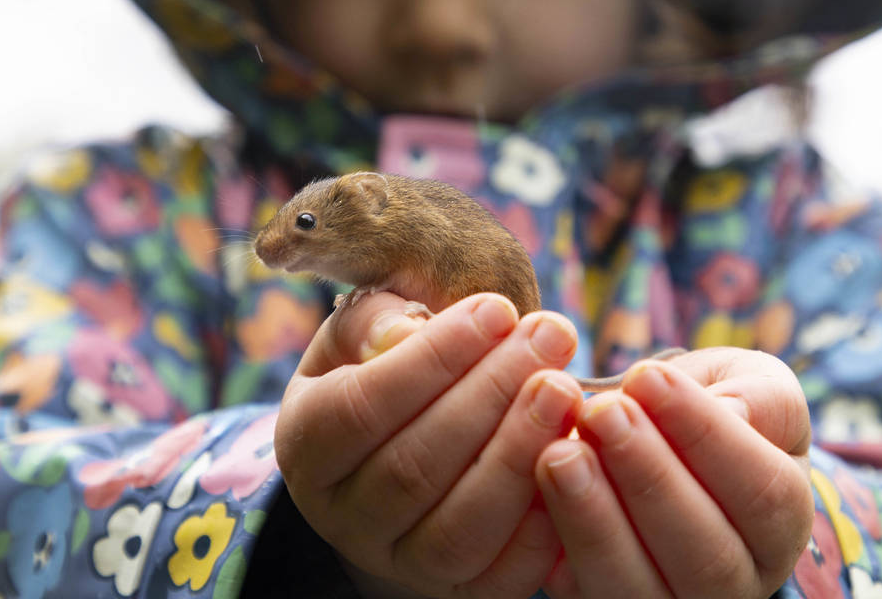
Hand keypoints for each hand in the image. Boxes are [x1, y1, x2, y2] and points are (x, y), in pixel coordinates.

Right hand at [274, 291, 585, 597]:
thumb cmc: (383, 370)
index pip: (361, 407)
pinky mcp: (456, 590)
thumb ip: (376, 321)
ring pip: (458, 529)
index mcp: (306, 445)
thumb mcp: (361, 334)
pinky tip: (574, 456)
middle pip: (414, 467)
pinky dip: (543, 524)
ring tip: (566, 388)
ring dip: (519, 454)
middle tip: (551, 336)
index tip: (497, 309)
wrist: (399, 447)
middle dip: (492, 395)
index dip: (432, 359)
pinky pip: (501, 576)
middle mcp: (341, 516)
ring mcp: (397, 562)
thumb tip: (409, 331)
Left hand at [535, 347, 812, 598]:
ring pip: (639, 588)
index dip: (705, 433)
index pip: (763, 491)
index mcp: (783, 523)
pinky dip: (557, 549)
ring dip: (594, 519)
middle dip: (648, 476)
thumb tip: (731, 411)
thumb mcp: (749, 384)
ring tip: (558, 453)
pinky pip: (584, 597)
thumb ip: (757, 395)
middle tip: (600, 412)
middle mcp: (739, 582)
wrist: (656, 441)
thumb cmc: (712, 407)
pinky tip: (534, 493)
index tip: (645, 376)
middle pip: (705, 552)